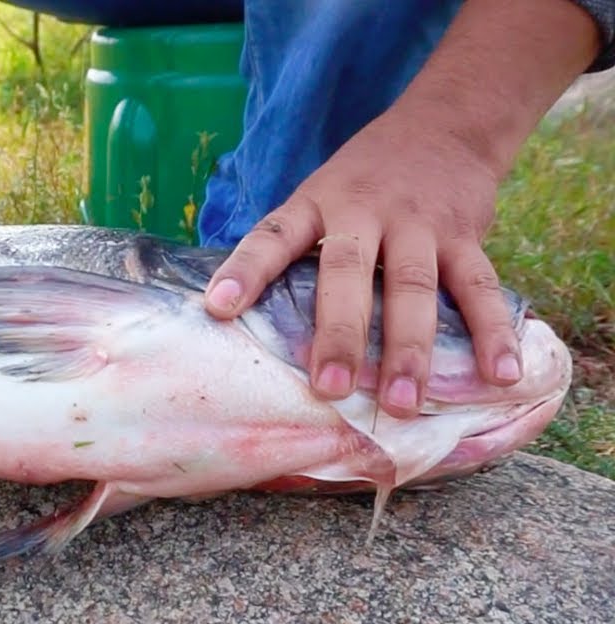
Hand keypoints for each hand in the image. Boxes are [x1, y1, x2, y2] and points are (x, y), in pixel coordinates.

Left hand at [202, 0, 601, 419]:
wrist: (445, 124)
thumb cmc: (362, 182)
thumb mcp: (318, 199)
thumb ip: (292, 250)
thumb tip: (237, 317)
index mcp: (316, 205)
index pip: (273, 236)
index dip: (246, 269)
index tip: (219, 306)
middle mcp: (365, 212)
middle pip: (349, 273)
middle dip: (339, 334)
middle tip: (329, 389)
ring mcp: (419, 224)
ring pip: (415, 289)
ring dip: (409, 350)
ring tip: (400, 404)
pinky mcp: (466, 235)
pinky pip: (480, 287)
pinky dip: (493, 333)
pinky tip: (499, 375)